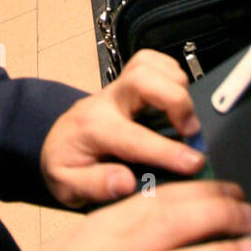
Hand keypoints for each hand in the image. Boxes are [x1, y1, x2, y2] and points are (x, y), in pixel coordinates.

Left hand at [40, 49, 205, 206]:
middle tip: (192, 129)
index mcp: (92, 129)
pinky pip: (153, 62)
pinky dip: (172, 74)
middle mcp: (106, 101)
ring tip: (187, 116)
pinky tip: (178, 98)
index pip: (134, 136)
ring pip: (149, 64)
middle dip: (175, 99)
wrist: (57, 143)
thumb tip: (126, 182)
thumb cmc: (67, 166)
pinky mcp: (128, 82)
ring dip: (176, 85)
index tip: (193, 162)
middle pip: (141, 76)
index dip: (167, 150)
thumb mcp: (67, 188)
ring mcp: (118, 87)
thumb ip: (94, 186)